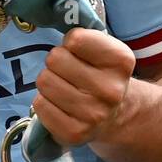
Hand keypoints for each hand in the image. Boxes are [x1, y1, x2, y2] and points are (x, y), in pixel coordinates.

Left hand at [33, 28, 135, 147]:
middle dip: (56, 62)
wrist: (115, 116)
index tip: (79, 51)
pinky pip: (40, 105)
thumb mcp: (104, 50)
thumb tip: (57, 28)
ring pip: (44, 82)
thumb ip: (84, 36)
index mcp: (121, 62)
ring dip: (49, 82)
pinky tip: (60, 105)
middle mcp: (111, 90)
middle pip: (54, 59)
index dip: (71, 42)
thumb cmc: (101, 74)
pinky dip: (45, 102)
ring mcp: (93, 115)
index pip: (75, 38)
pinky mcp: (74, 133)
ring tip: (64, 88)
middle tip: (67, 71)